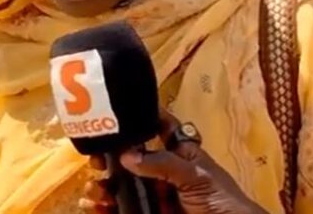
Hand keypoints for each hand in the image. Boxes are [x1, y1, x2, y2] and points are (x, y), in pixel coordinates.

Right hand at [80, 110, 266, 213]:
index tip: (119, 109)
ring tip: (94, 189)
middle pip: (129, 158)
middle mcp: (162, 173)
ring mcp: (153, 196)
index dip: (143, 116)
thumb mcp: (196, 175)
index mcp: (179, 154)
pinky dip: (101, 207)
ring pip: (119, 185)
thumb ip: (163, 163)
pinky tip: (92, 205)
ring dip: (102, 185)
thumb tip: (126, 155)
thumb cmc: (220, 199)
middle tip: (95, 160)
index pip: (160, 127)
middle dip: (108, 157)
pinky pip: (119, 209)